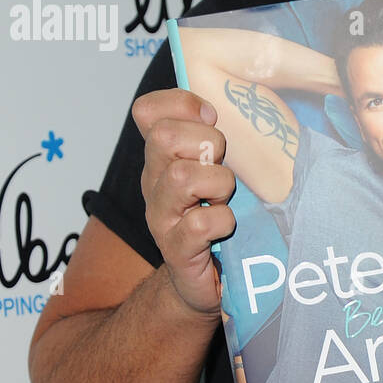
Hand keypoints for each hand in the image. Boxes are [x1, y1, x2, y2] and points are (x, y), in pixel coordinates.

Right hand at [131, 88, 234, 317]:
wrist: (208, 280)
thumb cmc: (219, 217)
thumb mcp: (218, 169)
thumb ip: (218, 138)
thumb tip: (235, 102)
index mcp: (163, 158)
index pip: (148, 111)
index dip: (182, 104)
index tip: (212, 119)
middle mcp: (154, 182)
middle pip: (163, 137)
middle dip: (207, 144)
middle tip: (223, 167)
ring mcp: (161, 217)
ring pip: (182, 177)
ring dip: (218, 184)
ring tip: (225, 199)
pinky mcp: (177, 250)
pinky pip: (199, 224)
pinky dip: (222, 222)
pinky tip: (226, 229)